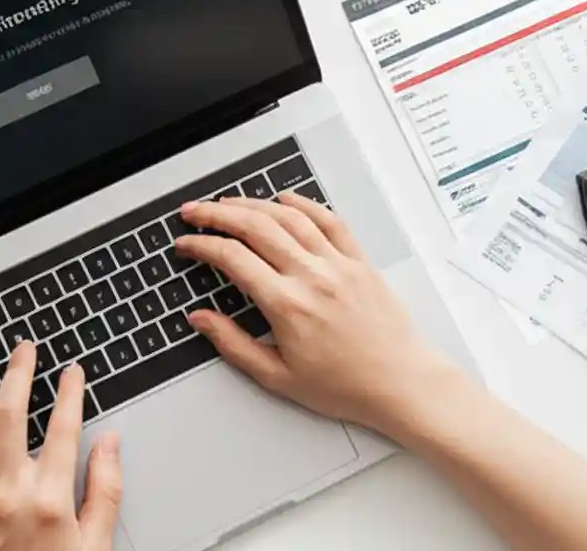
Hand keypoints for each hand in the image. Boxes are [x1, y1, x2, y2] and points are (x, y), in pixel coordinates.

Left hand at [0, 347, 121, 550]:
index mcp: (50, 501)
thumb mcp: (96, 547)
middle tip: (25, 349)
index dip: (70, 392)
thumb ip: (105, 491)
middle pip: (11, 416)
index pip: (64, 428)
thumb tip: (110, 445)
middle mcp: (8, 494)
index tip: (73, 372)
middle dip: (19, 374)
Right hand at [176, 193, 460, 436]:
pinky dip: (304, 204)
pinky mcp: (359, 261)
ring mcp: (338, 264)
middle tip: (194, 212)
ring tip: (229, 202)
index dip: (201, 245)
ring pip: (288, 217)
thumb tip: (201, 319)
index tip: (185, 244)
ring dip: (253, 203)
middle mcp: (312, 276)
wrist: (400, 383)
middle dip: (216, 214)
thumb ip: (233, 344)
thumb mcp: (278, 377)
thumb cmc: (345, 385)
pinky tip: (285, 199)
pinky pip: (329, 221)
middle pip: (254, 226)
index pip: (232, 258)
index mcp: (287, 305)